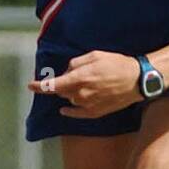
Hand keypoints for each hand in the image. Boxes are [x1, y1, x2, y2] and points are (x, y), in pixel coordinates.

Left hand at [28, 50, 142, 118]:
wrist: (137, 80)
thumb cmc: (117, 64)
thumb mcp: (95, 55)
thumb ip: (75, 63)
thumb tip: (66, 72)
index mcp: (80, 78)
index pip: (53, 85)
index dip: (40, 86)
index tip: (31, 85)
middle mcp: (81, 93)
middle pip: (62, 91)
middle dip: (64, 83)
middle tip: (79, 74)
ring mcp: (88, 105)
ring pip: (70, 99)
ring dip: (72, 92)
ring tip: (91, 83)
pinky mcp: (95, 113)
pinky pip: (76, 113)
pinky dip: (69, 110)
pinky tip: (65, 109)